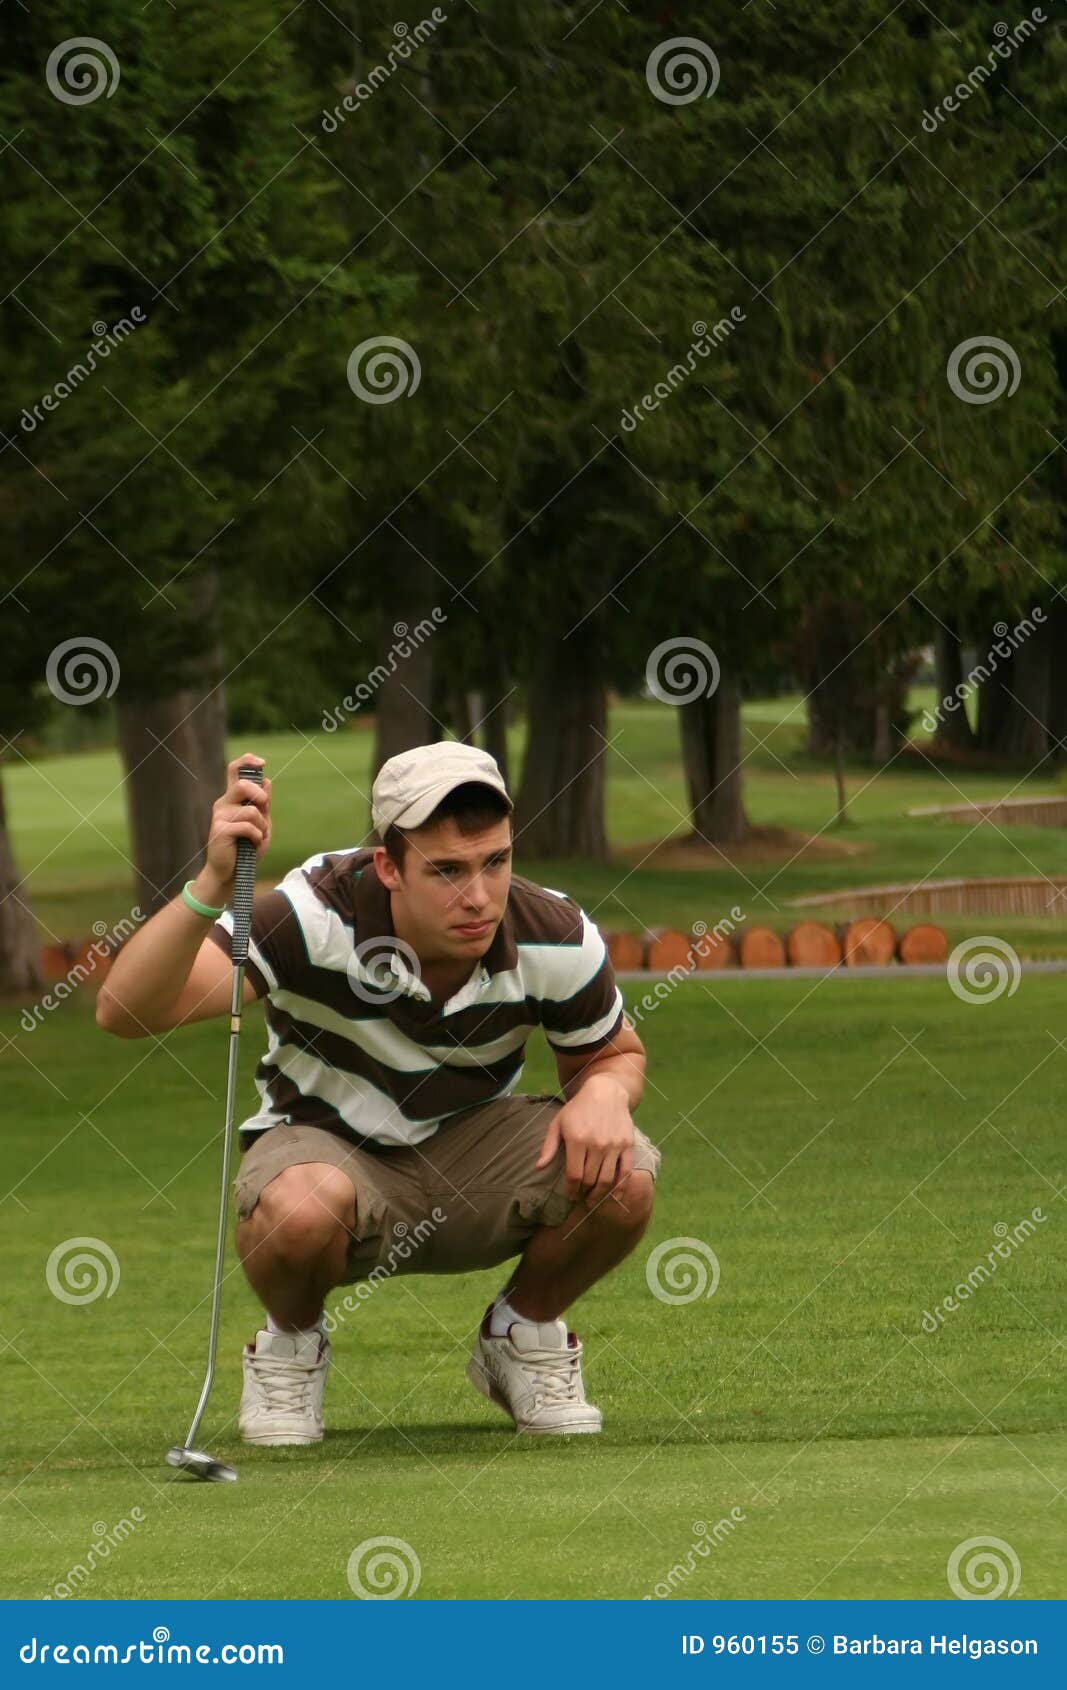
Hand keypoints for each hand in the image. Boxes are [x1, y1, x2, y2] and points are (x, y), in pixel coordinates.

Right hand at [193, 753, 271, 907]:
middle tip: (265, 810)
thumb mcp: (261, 824)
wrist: (231, 873)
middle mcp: (223, 803)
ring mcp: (219, 816)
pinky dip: (257, 836)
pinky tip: (253, 843)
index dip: (247, 761)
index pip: (234, 770)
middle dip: (260, 797)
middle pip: (242, 785)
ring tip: (259, 836)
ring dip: (262, 825)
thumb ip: (263, 805)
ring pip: (249, 810)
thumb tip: (268, 781)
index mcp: (233, 799)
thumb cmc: (246, 848)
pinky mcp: (219, 830)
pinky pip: (247, 827)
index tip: (261, 762)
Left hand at [535, 1074, 634, 1208]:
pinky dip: (620, 1188)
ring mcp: (614, 1145)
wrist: (606, 1092)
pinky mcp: (628, 1145)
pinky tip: (614, 1197)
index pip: (574, 1175)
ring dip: (599, 1194)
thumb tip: (538, 1167)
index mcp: (576, 1139)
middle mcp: (596, 1144)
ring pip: (607, 1179)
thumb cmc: (578, 1109)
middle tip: (581, 1198)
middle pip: (590, 1180)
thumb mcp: (558, 1123)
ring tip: (593, 1200)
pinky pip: (625, 1172)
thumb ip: (549, 1146)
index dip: (571, 1189)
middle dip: (584, 1192)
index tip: (570, 1195)